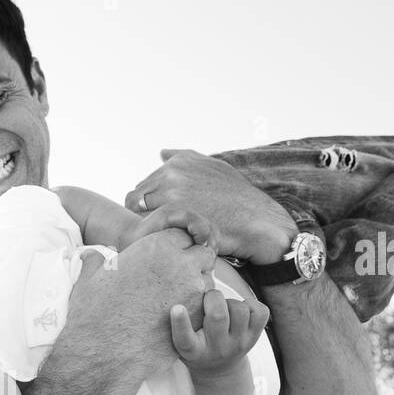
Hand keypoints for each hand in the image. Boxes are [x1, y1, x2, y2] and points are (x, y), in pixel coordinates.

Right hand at [65, 229, 216, 377]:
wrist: (103, 350)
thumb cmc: (95, 313)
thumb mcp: (90, 278)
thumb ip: (95, 261)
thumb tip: (89, 255)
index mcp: (157, 246)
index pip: (182, 236)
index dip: (175, 248)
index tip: (165, 262)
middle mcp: (180, 263)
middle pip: (202, 254)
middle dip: (193, 263)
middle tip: (176, 279)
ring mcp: (193, 291)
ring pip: (208, 281)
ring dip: (197, 287)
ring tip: (175, 301)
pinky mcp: (199, 316)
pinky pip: (206, 307)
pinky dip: (197, 309)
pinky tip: (177, 318)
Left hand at [126, 149, 296, 264]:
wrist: (257, 222)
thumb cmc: (238, 198)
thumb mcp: (214, 166)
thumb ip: (185, 158)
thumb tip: (162, 153)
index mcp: (178, 162)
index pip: (144, 186)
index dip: (149, 204)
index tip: (160, 218)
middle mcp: (172, 173)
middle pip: (136, 199)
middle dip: (143, 214)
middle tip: (160, 230)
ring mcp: (171, 193)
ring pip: (139, 213)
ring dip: (146, 225)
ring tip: (163, 237)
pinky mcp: (174, 214)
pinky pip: (147, 227)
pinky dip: (152, 235)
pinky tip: (166, 241)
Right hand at [170, 289, 269, 379]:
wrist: (219, 369)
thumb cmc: (198, 347)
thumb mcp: (182, 341)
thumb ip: (183, 322)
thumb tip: (191, 286)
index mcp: (194, 352)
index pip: (185, 340)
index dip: (180, 322)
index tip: (176, 308)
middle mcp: (218, 349)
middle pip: (218, 317)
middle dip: (212, 298)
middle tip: (208, 298)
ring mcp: (239, 343)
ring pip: (240, 310)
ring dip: (230, 301)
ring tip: (224, 306)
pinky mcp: (254, 336)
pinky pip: (259, 312)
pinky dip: (250, 304)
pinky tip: (241, 309)